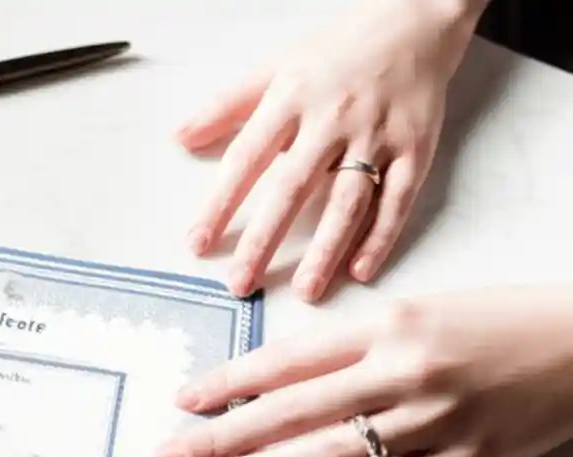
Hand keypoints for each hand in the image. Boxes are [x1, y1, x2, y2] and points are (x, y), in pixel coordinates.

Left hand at [154, 285, 572, 456]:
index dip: (229, 383)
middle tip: (170, 456)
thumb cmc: (495, 319)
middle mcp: (403, 373)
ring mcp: (435, 423)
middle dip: (221, 436)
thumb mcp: (416, 309)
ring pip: (329, 456)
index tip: (185, 401)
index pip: (287, 360)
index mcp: (387, 325)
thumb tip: (273, 375)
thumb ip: (348, 342)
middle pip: (291, 412)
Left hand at [176, 0, 488, 300]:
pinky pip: (398, 199)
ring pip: (348, 200)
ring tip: (304, 291)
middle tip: (241, 283)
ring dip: (326, 250)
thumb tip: (179, 138)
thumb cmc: (338, 51)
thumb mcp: (275, 69)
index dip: (219, 205)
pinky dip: (381, 237)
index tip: (198, 244)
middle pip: (292, 188)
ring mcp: (377, 135)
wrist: (415, 20)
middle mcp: (333, 119)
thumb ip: (226, 107)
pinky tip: (360, 270)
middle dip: (264, 240)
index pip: (246, 159)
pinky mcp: (417, 147)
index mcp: (291, 99)